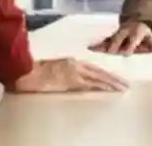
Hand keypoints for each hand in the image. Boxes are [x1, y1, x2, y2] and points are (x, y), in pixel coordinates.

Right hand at [9, 57, 129, 93]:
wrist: (27, 72)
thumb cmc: (36, 72)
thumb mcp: (55, 69)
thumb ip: (67, 72)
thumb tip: (75, 80)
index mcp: (72, 62)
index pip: (94, 68)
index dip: (105, 74)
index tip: (116, 78)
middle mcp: (76, 64)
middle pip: (99, 72)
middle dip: (113, 78)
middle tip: (125, 84)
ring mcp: (74, 72)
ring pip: (97, 77)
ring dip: (110, 82)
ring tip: (121, 87)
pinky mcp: (70, 80)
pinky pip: (89, 84)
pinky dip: (100, 86)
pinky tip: (109, 89)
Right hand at [89, 21, 151, 55]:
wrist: (134, 20)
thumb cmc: (143, 33)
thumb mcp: (149, 37)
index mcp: (135, 33)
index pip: (133, 40)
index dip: (130, 46)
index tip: (126, 53)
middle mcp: (124, 33)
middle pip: (118, 39)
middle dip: (113, 46)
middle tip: (108, 53)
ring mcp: (116, 34)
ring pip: (108, 39)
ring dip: (101, 45)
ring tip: (93, 50)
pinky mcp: (110, 37)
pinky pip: (103, 41)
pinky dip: (96, 45)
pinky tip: (89, 48)